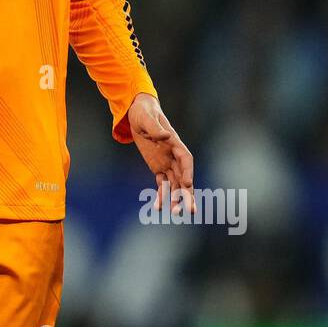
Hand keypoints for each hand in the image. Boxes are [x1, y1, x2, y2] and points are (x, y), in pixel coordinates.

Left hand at [127, 93, 195, 214]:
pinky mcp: (158, 167)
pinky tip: (158, 208)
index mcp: (175, 143)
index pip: (186, 160)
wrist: (137, 113)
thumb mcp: (147, 118)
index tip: (188, 184)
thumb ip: (156, 128)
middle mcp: (174, 156)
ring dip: (175, 198)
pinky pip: (161, 184)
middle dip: (187, 193)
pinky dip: (161, 195)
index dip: (188, 171)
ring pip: (174, 184)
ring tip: (175, 213)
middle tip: (189, 209)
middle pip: (183, 176)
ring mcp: (167, 162)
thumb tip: (165, 137)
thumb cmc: (144, 112)